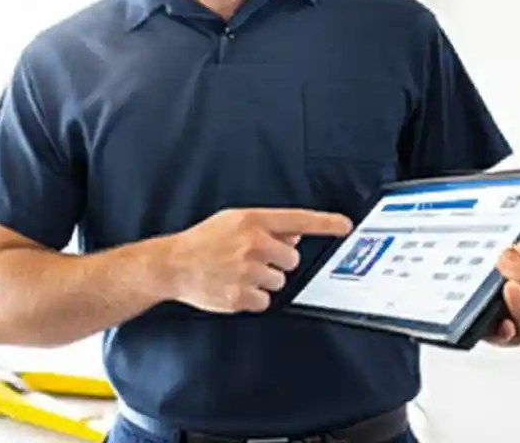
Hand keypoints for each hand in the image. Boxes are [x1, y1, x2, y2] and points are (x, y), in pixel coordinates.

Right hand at [164, 208, 352, 312]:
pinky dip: (253, 299)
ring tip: (239, 273)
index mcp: (252, 221)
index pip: (298, 219)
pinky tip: (235, 287)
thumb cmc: (203, 241)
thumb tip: (295, 234)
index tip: (345, 226)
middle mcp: (253, 244)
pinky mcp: (241, 295)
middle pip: (292, 259)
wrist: (173, 264)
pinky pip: (265, 301)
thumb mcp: (232, 221)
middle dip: (277, 262)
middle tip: (252, 260)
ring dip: (265, 281)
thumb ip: (265, 226)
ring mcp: (248, 270)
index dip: (326, 223)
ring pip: (279, 282)